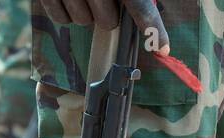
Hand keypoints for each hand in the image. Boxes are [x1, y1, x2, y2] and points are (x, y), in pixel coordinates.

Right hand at [42, 0, 169, 55]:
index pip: (138, 3)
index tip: (162, 47)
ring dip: (85, 13)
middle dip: (106, 15)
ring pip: (82, 21)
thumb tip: (148, 8)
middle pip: (106, 21)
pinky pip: (60, 18)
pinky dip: (65, 12)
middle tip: (102, 0)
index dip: (152, 25)